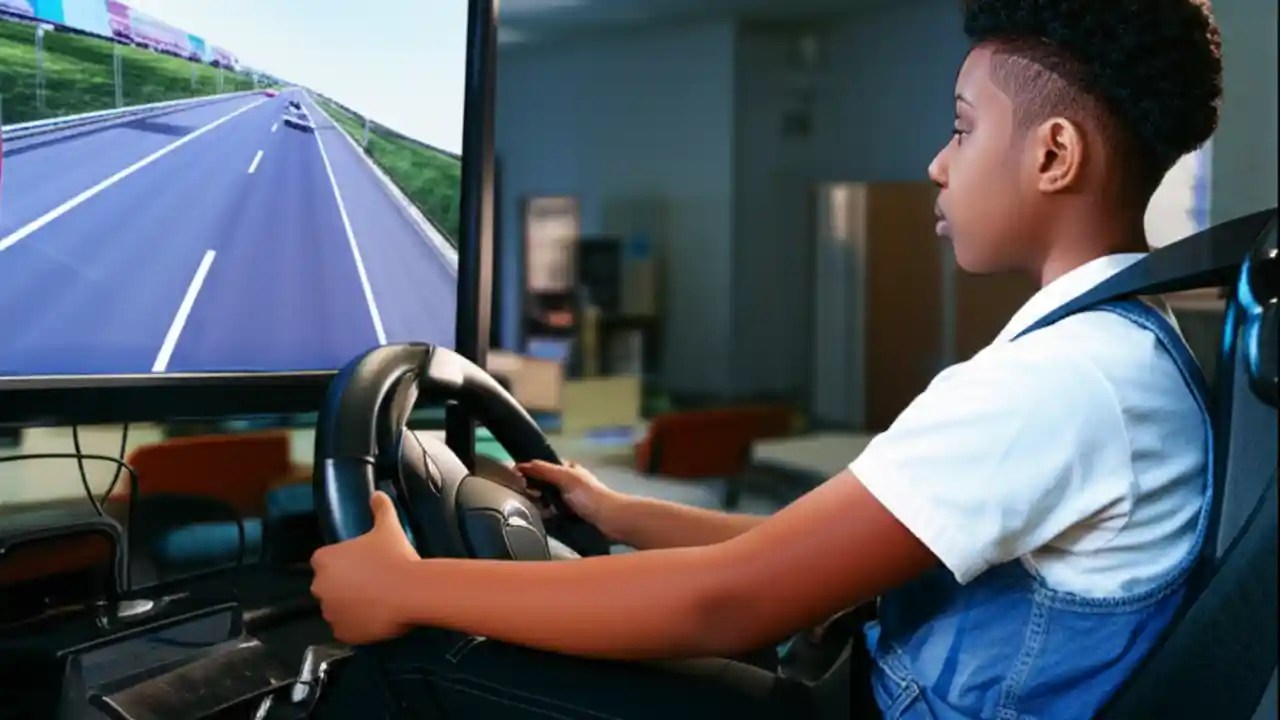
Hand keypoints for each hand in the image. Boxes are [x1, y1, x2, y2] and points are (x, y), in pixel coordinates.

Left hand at [309, 492, 419, 645]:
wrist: (412, 591)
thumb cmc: (396, 557)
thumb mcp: (388, 527)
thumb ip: (380, 508)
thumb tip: (377, 494)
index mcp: (324, 559)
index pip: (325, 561)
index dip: (344, 564)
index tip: (362, 565)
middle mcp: (320, 586)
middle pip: (329, 586)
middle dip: (344, 586)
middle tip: (371, 583)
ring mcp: (330, 612)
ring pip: (337, 608)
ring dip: (350, 606)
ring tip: (376, 601)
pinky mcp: (342, 632)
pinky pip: (345, 629)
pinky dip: (356, 625)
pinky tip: (375, 617)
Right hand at [515, 460, 625, 537]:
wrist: (609, 520)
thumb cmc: (589, 495)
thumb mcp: (565, 478)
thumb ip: (544, 470)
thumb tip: (519, 464)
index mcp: (570, 469)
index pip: (545, 466)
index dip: (531, 470)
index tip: (515, 477)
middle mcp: (570, 483)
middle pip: (545, 484)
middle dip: (533, 489)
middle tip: (520, 495)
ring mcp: (572, 501)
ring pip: (548, 500)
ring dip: (539, 504)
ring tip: (526, 509)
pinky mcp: (573, 517)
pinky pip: (553, 514)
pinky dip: (546, 516)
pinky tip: (539, 520)